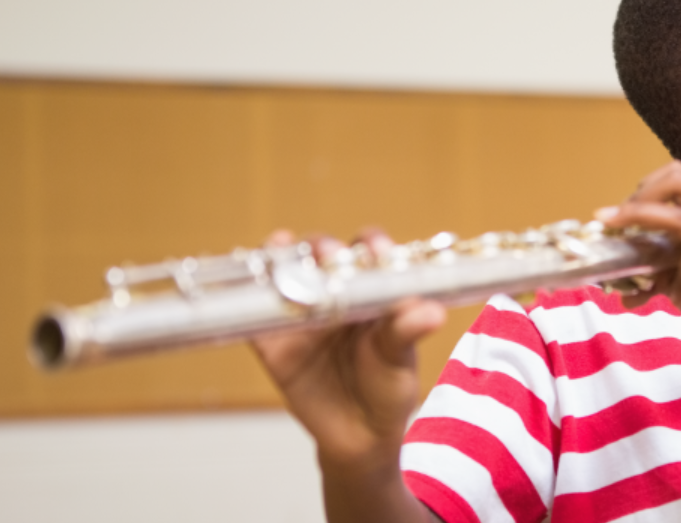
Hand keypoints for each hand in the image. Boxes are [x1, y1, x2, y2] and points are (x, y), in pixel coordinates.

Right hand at [251, 229, 446, 468]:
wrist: (359, 435)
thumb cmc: (387, 386)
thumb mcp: (399, 360)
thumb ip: (408, 332)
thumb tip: (434, 313)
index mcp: (371, 289)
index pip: (369, 252)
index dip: (371, 244)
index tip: (376, 251)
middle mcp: (334, 292)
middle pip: (323, 254)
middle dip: (323, 247)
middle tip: (327, 253)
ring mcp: (301, 313)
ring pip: (286, 274)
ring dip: (281, 256)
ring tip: (281, 247)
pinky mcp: (273, 341)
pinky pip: (255, 314)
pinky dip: (246, 295)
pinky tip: (248, 282)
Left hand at [597, 161, 680, 356]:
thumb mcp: (678, 276)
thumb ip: (652, 263)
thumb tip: (609, 270)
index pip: (674, 176)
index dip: (641, 191)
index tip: (616, 218)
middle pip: (675, 179)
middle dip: (637, 202)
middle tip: (613, 224)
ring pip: (679, 216)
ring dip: (646, 232)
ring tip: (627, 256)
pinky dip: (677, 276)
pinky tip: (677, 294)